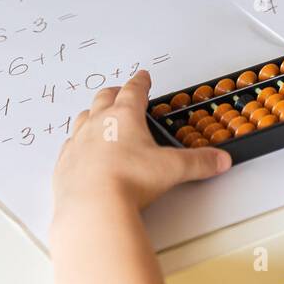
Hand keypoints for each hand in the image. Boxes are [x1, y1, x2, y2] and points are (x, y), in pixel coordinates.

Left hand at [52, 70, 231, 215]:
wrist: (92, 206)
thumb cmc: (127, 181)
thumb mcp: (172, 169)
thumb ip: (198, 163)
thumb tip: (218, 160)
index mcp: (124, 117)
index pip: (133, 90)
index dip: (140, 82)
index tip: (143, 77)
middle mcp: (98, 124)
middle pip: (104, 98)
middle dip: (114, 93)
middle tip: (120, 92)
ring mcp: (79, 142)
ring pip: (84, 118)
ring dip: (93, 114)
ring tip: (99, 117)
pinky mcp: (65, 163)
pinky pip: (70, 145)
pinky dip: (77, 143)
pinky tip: (81, 149)